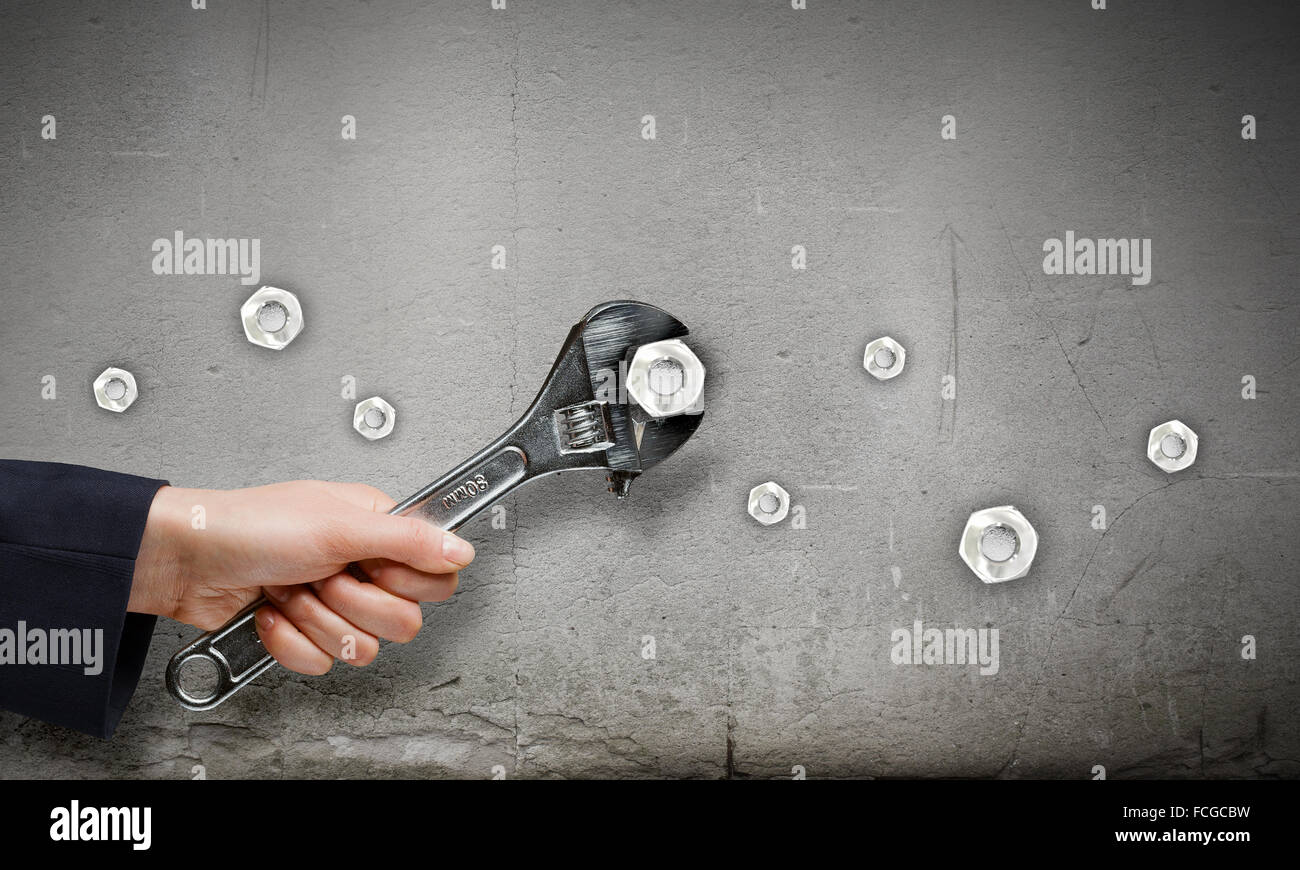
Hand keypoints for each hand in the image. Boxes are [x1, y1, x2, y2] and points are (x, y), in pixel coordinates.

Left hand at [129, 481, 474, 674]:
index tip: (372, 563)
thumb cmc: (250, 526)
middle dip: (354, 603)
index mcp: (379, 528)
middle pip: (404, 618)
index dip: (406, 578)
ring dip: (317, 621)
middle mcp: (362, 565)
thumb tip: (463, 549)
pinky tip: (273, 612)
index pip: (435, 572)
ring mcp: (334, 602)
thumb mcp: (339, 526)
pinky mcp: (306, 634)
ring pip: (363, 646)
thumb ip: (409, 540)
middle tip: (325, 576)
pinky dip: (291, 641)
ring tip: (291, 590)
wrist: (186, 563)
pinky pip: (323, 663)